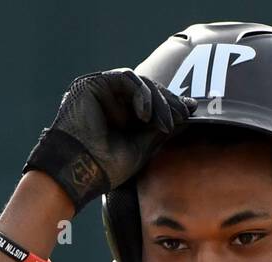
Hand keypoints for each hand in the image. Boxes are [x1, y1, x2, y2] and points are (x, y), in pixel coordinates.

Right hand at [23, 69, 197, 212]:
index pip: (153, 102)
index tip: (191, 111)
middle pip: (150, 90)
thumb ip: (162, 128)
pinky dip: (141, 93)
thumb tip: (189, 111)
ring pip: (140, 83)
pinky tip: (145, 114)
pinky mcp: (92, 84)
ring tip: (164, 124)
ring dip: (158, 101)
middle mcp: (113, 101)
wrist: (79, 173)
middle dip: (169, 103)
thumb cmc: (107, 167)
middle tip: (183, 116)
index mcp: (123, 116)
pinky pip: (125, 78)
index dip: (173, 105)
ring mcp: (102, 91)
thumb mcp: (144, 146)